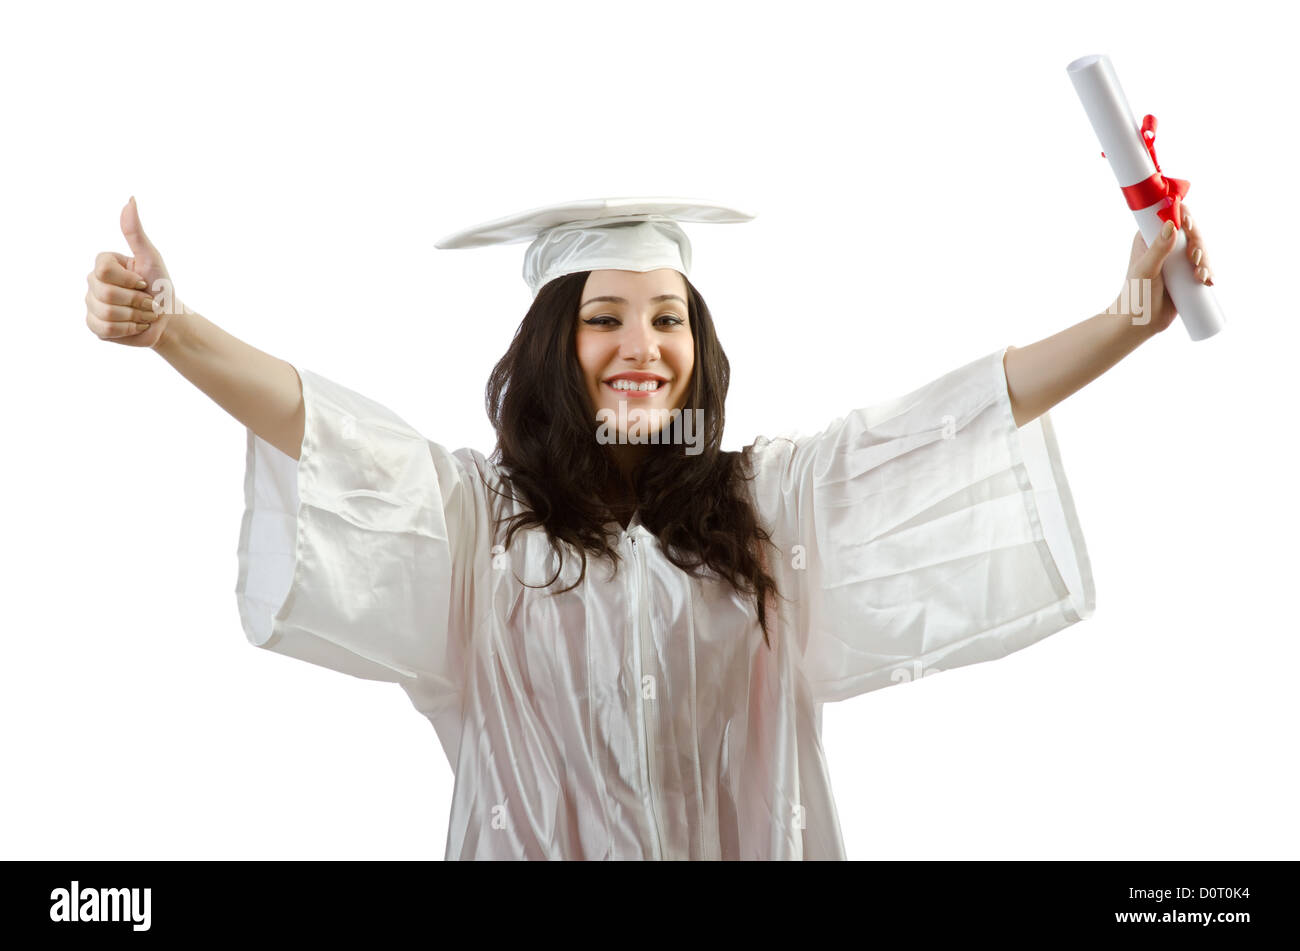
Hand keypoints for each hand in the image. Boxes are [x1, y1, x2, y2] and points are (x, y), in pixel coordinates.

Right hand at [85, 197, 184, 349]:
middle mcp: (92, 282)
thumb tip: (130, 199)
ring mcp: (91, 305)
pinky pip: (105, 328)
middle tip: (148, 301)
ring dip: (135, 315)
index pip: (103, 269)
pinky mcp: (94, 326)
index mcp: (103, 264)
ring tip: (143, 313)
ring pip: (106, 312)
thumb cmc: (160, 285)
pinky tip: (135, 324)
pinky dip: (128, 329)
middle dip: (137, 300)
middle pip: (106, 292)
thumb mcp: (151, 257)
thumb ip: (135, 232)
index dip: (130, 279)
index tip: (144, 282)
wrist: (167, 318)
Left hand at [1109, 204, 1213, 335]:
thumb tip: (1172, 225)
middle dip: (1198, 244)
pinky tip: (1207, 281)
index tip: (1188, 228)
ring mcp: (1177, 260)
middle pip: (1191, 232)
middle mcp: (1164, 245)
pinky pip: (1203, 267)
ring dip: (1204, 260)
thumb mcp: (1146, 270)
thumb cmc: (1135, 295)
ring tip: (1199, 277)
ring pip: (1200, 249)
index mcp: (1149, 237)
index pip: (1171, 217)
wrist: (1139, 321)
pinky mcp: (1186, 274)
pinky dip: (1208, 272)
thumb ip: (1158, 249)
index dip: (1184, 218)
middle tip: (1193, 259)